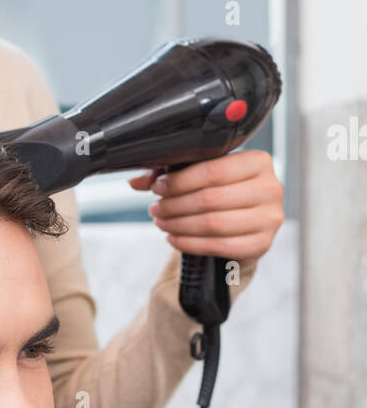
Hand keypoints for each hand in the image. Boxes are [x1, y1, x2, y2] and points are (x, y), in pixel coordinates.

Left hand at [127, 149, 284, 263]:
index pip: (212, 170)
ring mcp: (270, 218)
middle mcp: (271, 188)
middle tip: (156, 208)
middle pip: (210, 198)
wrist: (246, 223)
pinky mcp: (262, 244)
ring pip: (213, 223)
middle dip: (175, 205)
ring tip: (161, 222)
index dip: (179, 181)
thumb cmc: (223, 192)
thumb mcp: (202, 175)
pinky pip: (219, 246)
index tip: (157, 187)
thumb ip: (171, 173)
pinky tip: (174, 238)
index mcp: (259, 161)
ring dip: (179, 225)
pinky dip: (189, 244)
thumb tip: (136, 181)